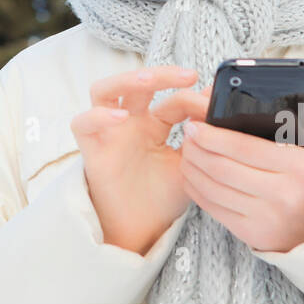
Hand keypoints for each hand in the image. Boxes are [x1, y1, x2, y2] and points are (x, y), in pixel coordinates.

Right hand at [72, 66, 210, 255]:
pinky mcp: (91, 148)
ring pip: (104, 90)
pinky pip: (83, 123)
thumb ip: (202, 138)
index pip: (171, 99)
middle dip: (162, 74)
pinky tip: (119, 117)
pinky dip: (98, 116)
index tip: (212, 102)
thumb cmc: (162, 196)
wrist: (141, 229)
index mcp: (154, 124)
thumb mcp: (189, 164)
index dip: (191, 97)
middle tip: (188, 76)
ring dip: (125, 80)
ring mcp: (108, 132)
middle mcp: (129, 121)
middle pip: (137, 84)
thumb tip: (221, 106)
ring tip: (148, 80)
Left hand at [179, 82, 303, 252]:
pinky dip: (198, 191)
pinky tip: (192, 176)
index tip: (195, 123)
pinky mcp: (254, 236)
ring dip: (193, 168)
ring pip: (214, 190)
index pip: (245, 148)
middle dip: (197, 148)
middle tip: (186, 133)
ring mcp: (267, 219)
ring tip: (186, 151)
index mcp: (300, 169)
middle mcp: (283, 196)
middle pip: (223, 168)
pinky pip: (216, 210)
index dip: (214, 135)